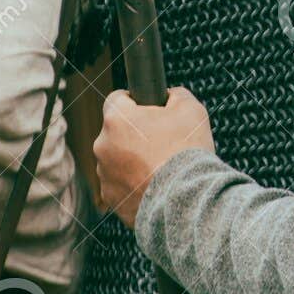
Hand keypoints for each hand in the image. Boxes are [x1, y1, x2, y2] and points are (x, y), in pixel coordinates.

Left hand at [94, 86, 213, 228]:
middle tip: (162, 141)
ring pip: (118, 159)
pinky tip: (156, 186)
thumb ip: (176, 95)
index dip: (135, 101)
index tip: (149, 109)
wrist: (186, 199)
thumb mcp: (191, 109)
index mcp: (117, 118)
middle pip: (118, 131)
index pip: (117, 98)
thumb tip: (170, 97)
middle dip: (136, 134)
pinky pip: (121, 184)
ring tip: (161, 167)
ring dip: (133, 160)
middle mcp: (102, 144)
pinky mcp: (111, 198)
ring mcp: (104, 174)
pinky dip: (135, 184)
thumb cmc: (187, 151)